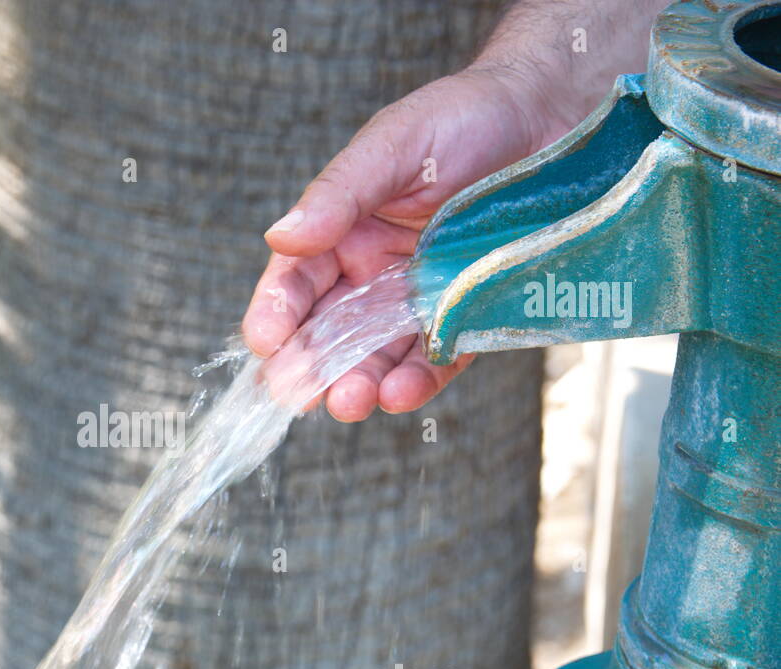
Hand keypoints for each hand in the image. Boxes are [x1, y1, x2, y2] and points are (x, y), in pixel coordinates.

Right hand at [242, 66, 570, 421]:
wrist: (553, 117)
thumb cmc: (463, 118)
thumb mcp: (391, 147)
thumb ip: (337, 195)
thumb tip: (279, 237)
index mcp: (343, 233)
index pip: (295, 284)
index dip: (276, 314)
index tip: (266, 342)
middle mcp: (374, 274)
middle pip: (330, 333)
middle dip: (313, 366)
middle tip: (302, 393)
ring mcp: (420, 300)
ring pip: (378, 356)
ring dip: (359, 383)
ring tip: (351, 400)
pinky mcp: (469, 316)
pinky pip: (438, 358)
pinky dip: (417, 381)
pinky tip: (400, 392)